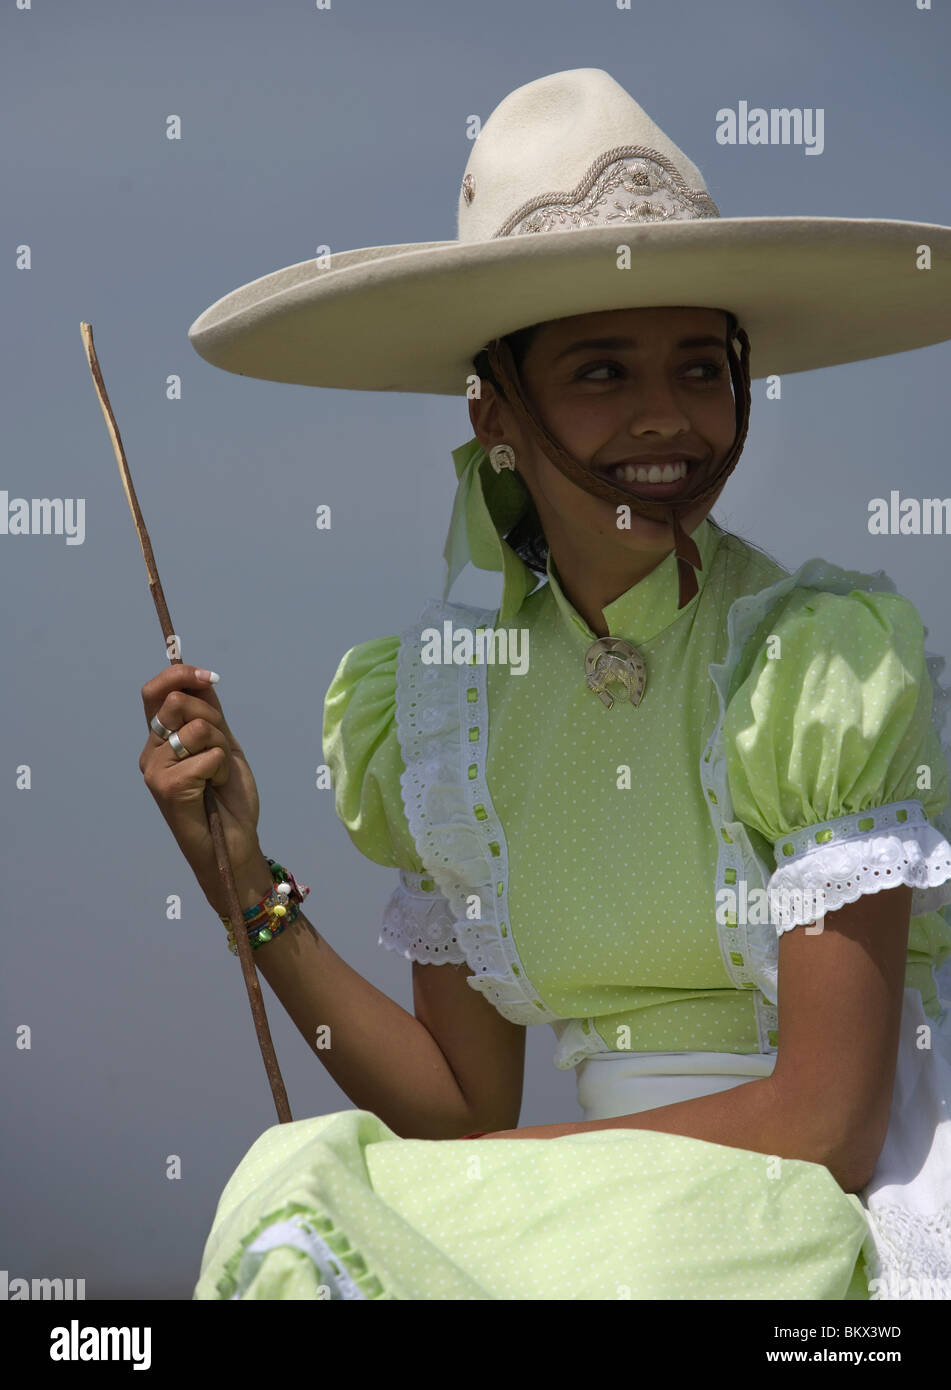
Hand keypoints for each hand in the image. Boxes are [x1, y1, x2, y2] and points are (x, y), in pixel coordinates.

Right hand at [139, 663, 263, 907]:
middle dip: (212, 717)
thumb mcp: (221, 742)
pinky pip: (208, 755)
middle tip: (219, 746)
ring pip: (198, 727)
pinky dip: (222, 768)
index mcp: (161, 738)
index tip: (208, 676)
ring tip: (217, 774)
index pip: (154, 691)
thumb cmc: (227, 794)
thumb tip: (200, 676)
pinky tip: (215, 787)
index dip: (179, 675)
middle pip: (178, 702)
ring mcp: (154, 769)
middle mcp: (151, 751)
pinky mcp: (165, 786)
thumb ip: (209, 710)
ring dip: (220, 747)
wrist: (233, 840)